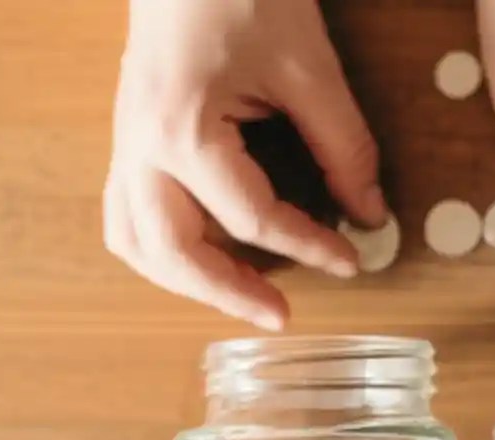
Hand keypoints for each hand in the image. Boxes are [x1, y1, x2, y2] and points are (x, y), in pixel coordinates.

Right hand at [104, 0, 387, 330]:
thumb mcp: (310, 70)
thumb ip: (344, 148)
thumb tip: (369, 213)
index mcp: (182, 131)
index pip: (253, 219)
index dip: (311, 247)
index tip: (352, 261)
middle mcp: (139, 145)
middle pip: (170, 252)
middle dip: (228, 292)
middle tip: (282, 314)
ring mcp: (125, 140)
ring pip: (135, 239)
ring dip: (186, 277)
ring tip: (242, 292)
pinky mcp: (130, 133)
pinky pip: (128, 209)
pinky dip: (163, 244)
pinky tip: (205, 251)